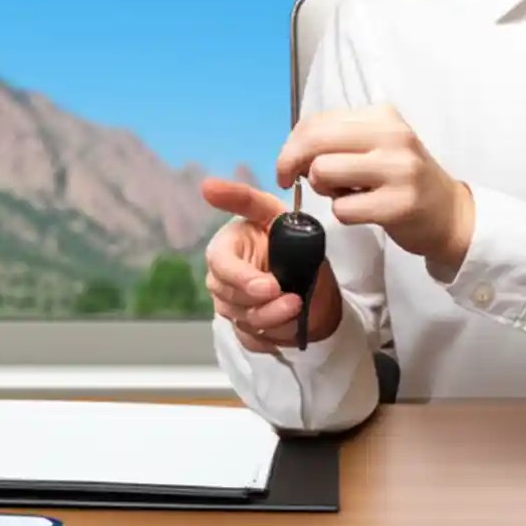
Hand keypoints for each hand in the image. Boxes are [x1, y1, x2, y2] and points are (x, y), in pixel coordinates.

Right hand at [201, 178, 342, 352]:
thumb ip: (245, 202)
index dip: (241, 278)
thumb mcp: (277, 215)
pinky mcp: (242, 328)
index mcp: (226, 247)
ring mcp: (230, 305)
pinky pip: (250, 339)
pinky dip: (272, 336)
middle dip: (264, 303)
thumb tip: (207, 186)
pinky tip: (289, 325)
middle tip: (295, 301)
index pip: (220, 264)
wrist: (318, 284)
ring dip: (273, 319)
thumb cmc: (295, 244)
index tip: (270, 286)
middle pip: (228, 296)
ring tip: (298, 310)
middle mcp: (221, 277)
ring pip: (241, 320)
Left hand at [276, 104, 474, 275]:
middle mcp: (392, 136)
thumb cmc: (401, 178)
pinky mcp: (399, 204)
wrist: (448, 212)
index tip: (289, 164)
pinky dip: (343, 213)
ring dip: (322, 189)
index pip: (315, 121)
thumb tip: (291, 154)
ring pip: (323, 172)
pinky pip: (342, 209)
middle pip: (314, 141)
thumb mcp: (374, 145)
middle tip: (292, 181)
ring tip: (345, 192)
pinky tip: (363, 210)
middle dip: (290, 163)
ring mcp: (398, 169)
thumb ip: (335, 140)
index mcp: (382, 116)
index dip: (290, 145)